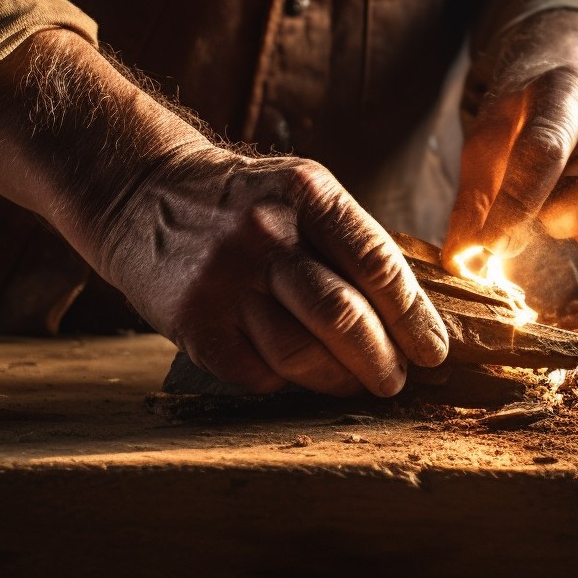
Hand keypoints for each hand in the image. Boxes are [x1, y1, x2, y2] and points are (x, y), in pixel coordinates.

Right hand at [86, 149, 449, 396]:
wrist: (144, 194)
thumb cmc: (244, 204)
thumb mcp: (302, 194)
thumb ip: (352, 243)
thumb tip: (417, 315)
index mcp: (307, 194)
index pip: (378, 266)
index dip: (414, 318)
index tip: (433, 350)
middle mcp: (265, 234)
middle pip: (343, 317)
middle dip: (383, 361)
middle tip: (397, 380)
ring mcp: (224, 280)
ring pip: (301, 354)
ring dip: (339, 380)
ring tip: (355, 383)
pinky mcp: (192, 322)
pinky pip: (256, 372)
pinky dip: (286, 381)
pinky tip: (298, 374)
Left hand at [446, 11, 577, 259]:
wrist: (566, 94)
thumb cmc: (519, 125)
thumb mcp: (486, 148)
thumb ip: (473, 204)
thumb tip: (464, 262)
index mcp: (564, 90)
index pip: (547, 150)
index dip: (519, 204)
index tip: (493, 244)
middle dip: (567, 219)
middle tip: (541, 214)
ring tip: (567, 209)